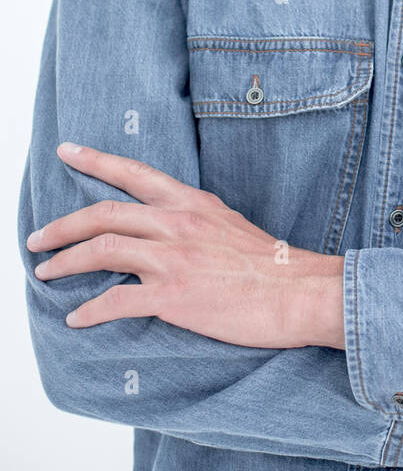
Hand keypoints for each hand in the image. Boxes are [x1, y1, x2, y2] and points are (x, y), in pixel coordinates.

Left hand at [26, 142, 345, 348]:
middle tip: (36, 239)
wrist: (298, 291)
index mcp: (191, 202)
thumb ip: (194, 220)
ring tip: (45, 273)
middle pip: (103, 214)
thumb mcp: (228, 223)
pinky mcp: (175, 296)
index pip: (133, 173)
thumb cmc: (270, 263)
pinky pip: (117, 300)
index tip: (67, 151)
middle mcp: (177, 223)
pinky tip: (77, 319)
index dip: (95, 161)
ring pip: (102, 250)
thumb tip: (166, 229)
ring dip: (65, 262)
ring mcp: (174, 258)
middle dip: (61, 226)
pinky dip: (90, 310)